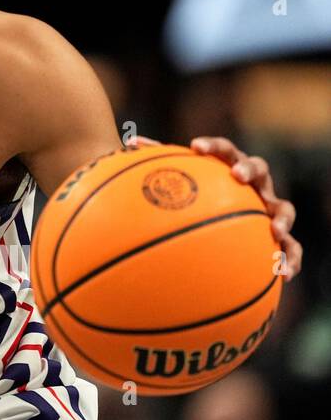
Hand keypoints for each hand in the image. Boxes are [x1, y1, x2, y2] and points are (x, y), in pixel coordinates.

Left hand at [127, 135, 301, 280]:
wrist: (224, 220)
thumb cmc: (198, 198)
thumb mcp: (180, 184)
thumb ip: (159, 165)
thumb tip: (128, 144)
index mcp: (228, 168)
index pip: (223, 150)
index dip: (212, 146)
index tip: (195, 147)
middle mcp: (253, 185)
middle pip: (258, 168)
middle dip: (249, 169)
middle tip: (236, 175)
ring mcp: (268, 209)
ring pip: (284, 208)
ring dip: (282, 217)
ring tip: (274, 229)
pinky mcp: (277, 236)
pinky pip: (292, 248)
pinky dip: (292, 258)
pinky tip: (284, 274)